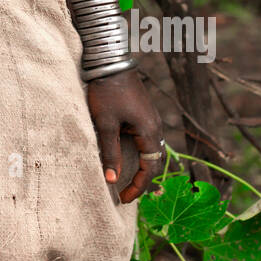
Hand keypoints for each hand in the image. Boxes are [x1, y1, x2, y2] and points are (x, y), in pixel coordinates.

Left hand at [86, 69, 163, 203]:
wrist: (110, 62)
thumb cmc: (107, 92)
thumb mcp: (105, 124)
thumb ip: (110, 152)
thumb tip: (111, 180)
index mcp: (148, 131)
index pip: (149, 169)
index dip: (138, 186)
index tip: (123, 198)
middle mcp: (155, 127)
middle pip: (153, 161)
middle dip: (141, 180)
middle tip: (125, 193)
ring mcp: (151, 119)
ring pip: (151, 150)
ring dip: (141, 167)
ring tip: (126, 179)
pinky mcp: (144, 113)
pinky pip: (146, 140)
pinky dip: (139, 153)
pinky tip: (126, 157)